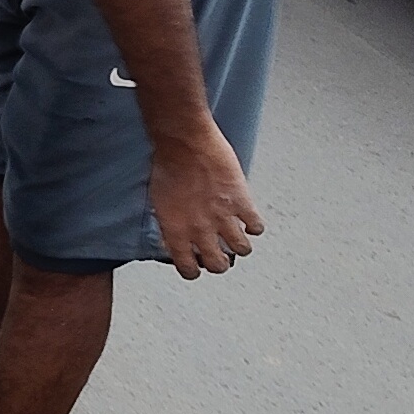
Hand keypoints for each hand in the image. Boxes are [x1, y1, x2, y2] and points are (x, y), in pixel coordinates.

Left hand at [149, 125, 261, 278]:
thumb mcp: (157, 201)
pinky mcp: (242, 203)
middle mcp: (200, 229)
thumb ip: (168, 223)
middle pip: (218, 265)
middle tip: (221, 254)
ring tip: (237, 236)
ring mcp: (223, 217)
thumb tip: (171, 236)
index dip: (194, 270)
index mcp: (176, 231)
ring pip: (242, 250)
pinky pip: (256, 227)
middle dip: (220, 262)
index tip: (197, 266)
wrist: (184, 142)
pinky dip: (254, 226)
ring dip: (240, 245)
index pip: (187, 268)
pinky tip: (248, 219)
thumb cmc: (166, 164)